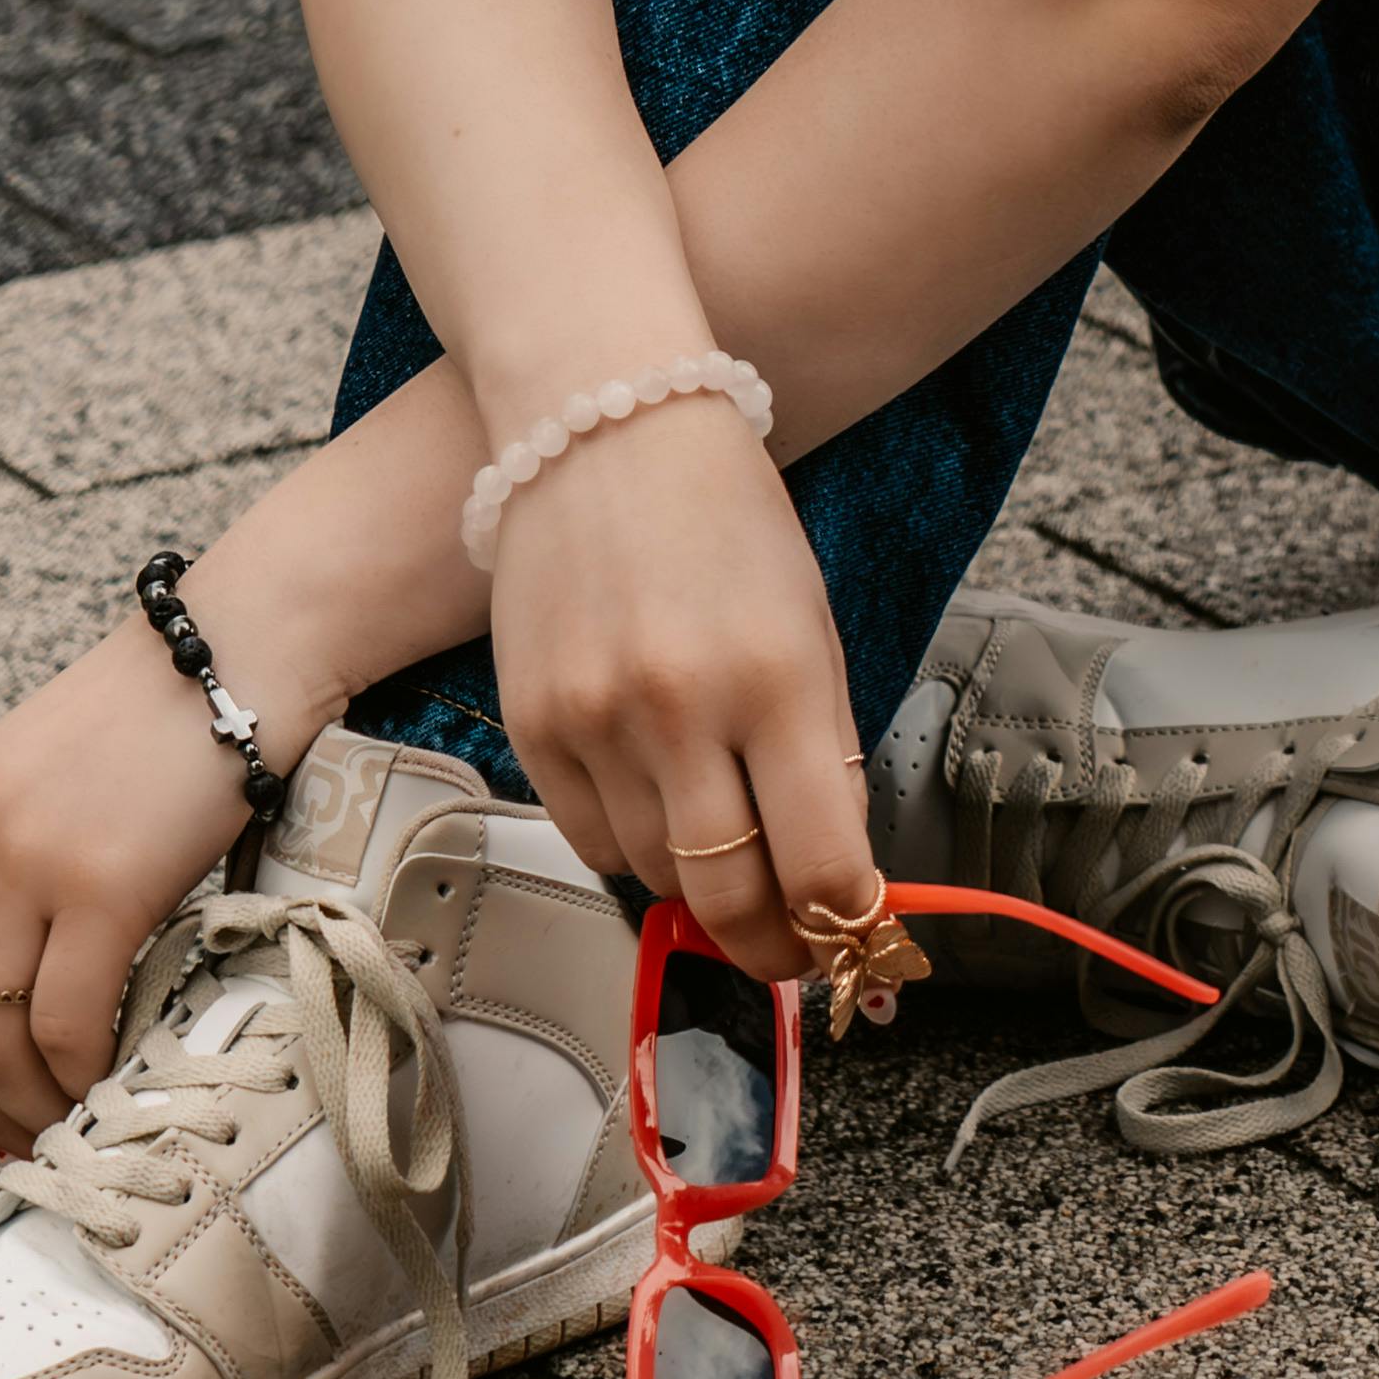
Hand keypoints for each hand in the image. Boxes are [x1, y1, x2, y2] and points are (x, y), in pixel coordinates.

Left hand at [0, 617, 250, 1162]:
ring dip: (23, 1107)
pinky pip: (64, 1022)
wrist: (238, 650)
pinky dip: (78, 1077)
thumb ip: (4, 871)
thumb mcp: (41, 782)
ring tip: (63, 1134)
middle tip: (6, 1155)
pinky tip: (107, 1089)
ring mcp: (28, 862)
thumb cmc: (162, 719)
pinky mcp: (101, 884)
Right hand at [488, 386, 874, 982]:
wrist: (604, 426)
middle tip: (789, 951)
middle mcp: (680, 709)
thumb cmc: (724, 515)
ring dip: (698, 886)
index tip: (848, 939)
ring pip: (654, 876)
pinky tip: (658, 810)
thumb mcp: (810, 622)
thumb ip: (824, 748)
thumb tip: (830, 872)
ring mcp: (594, 721)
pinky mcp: (530, 724)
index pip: (821, 864)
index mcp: (776, 679)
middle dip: (769, 946)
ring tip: (724, 853)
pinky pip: (587, 839)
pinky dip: (630, 846)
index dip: (841, 927)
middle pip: (729, 897)